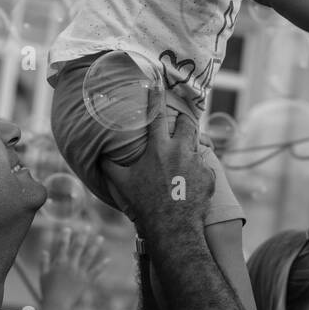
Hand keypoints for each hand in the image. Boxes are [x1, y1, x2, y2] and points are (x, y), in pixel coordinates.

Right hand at [39, 225, 109, 308]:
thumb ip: (44, 263)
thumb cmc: (48, 291)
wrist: (57, 304)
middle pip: (78, 247)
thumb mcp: (43, 275)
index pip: (62, 246)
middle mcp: (71, 265)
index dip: (65, 236)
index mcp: (59, 262)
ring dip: (95, 246)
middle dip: (83, 236)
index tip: (68, 228)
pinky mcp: (86, 281)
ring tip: (100, 237)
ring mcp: (80, 272)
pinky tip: (108, 259)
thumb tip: (44, 252)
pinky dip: (102, 266)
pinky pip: (96, 271)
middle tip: (88, 227)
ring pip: (89, 256)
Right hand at [105, 86, 213, 227]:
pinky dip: (198, 171)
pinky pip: (204, 167)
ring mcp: (197, 162)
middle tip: (181, 124)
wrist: (172, 227)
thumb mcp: (123, 183)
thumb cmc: (145, 204)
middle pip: (188, 123)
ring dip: (191, 146)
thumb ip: (110, 166)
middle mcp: (180, 150)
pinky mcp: (209, 175)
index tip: (158, 82)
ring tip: (185, 156)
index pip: (156, 115)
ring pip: (197, 143)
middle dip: (185, 120)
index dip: (156, 96)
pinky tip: (191, 182)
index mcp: (158, 148)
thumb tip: (99, 156)